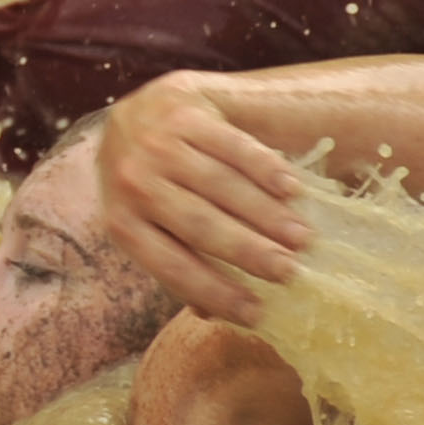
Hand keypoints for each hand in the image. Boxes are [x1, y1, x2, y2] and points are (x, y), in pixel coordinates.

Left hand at [95, 73, 312, 323]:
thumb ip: (176, 263)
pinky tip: (293, 190)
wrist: (137, 115)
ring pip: (220, 184)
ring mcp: (155, 143)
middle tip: (290, 273)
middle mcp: (132, 181)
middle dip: (248, 252)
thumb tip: (211, 315)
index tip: (257, 314)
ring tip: (302, 238)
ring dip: (266, 214)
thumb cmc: (151, 187)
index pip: (171, 266)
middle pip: (199, 224)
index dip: (215, 292)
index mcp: (121, 222)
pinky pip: (232, 144)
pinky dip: (265, 169)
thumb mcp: (148, 226)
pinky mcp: (182, 109)